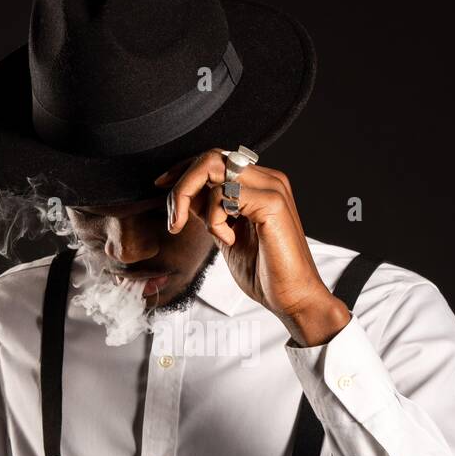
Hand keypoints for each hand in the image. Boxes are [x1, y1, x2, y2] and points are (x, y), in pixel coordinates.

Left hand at [156, 150, 350, 346]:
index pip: (215, 160)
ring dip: (195, 203)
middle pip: (210, 157)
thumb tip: (186, 197)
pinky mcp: (271, 202)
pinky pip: (223, 194)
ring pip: (212, 169)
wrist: (292, 298)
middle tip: (175, 219)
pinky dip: (215, 219)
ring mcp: (272, 188)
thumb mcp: (226, 235)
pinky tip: (229, 240)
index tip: (162, 188)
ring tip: (211, 235)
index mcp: (260, 185)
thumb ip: (211, 212)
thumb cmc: (265, 272)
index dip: (184, 171)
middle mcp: (268, 179)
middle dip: (182, 186)